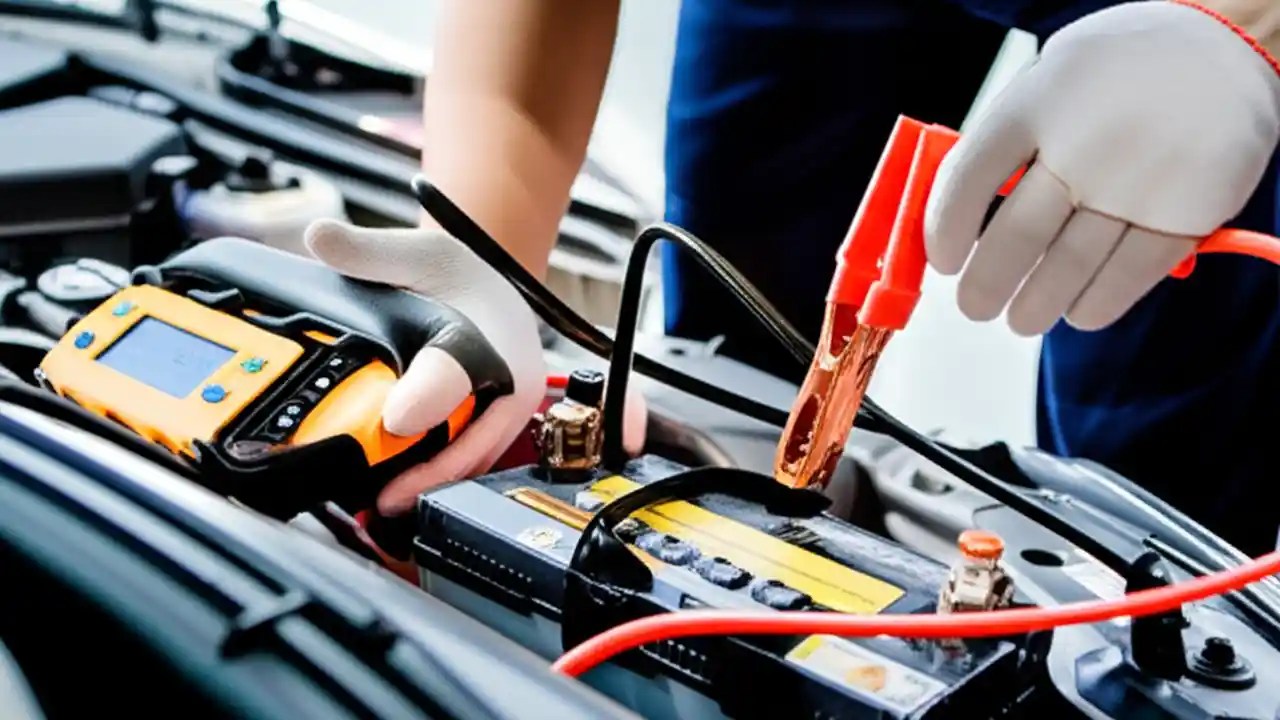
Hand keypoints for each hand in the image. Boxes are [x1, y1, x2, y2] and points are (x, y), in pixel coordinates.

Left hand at [305, 219, 545, 514]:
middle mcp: (510, 382)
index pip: (459, 373)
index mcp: (494, 335)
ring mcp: (508, 414)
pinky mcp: (495, 434)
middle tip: (382, 495)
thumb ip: (366, 251)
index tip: (396, 418)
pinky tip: (400, 492)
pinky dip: (437, 480)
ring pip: (475, 460)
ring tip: (383, 504)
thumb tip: (319, 236)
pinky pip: (470, 463)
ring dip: (432, 484)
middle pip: (475, 438)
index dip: (429, 399)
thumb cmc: (461, 278)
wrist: (492, 294)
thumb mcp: (418, 254)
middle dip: (429, 472)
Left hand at [925, 1, 1279, 335]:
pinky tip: (1078, 310)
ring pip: (1068, 267)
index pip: (967, 182)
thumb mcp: (1050, 79)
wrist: (1224, 44)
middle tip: (976, 305)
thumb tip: (955, 216)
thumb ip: (1008, 140)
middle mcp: (1084, 143)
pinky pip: (1128, 276)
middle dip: (985, 286)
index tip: (944, 261)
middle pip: (1015, 237)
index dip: (944, 232)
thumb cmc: (1115, 75)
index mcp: (1037, 103)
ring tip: (1021, 319)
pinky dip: (1095, 304)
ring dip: (1035, 306)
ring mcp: (1137, 180)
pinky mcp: (1187, 211)